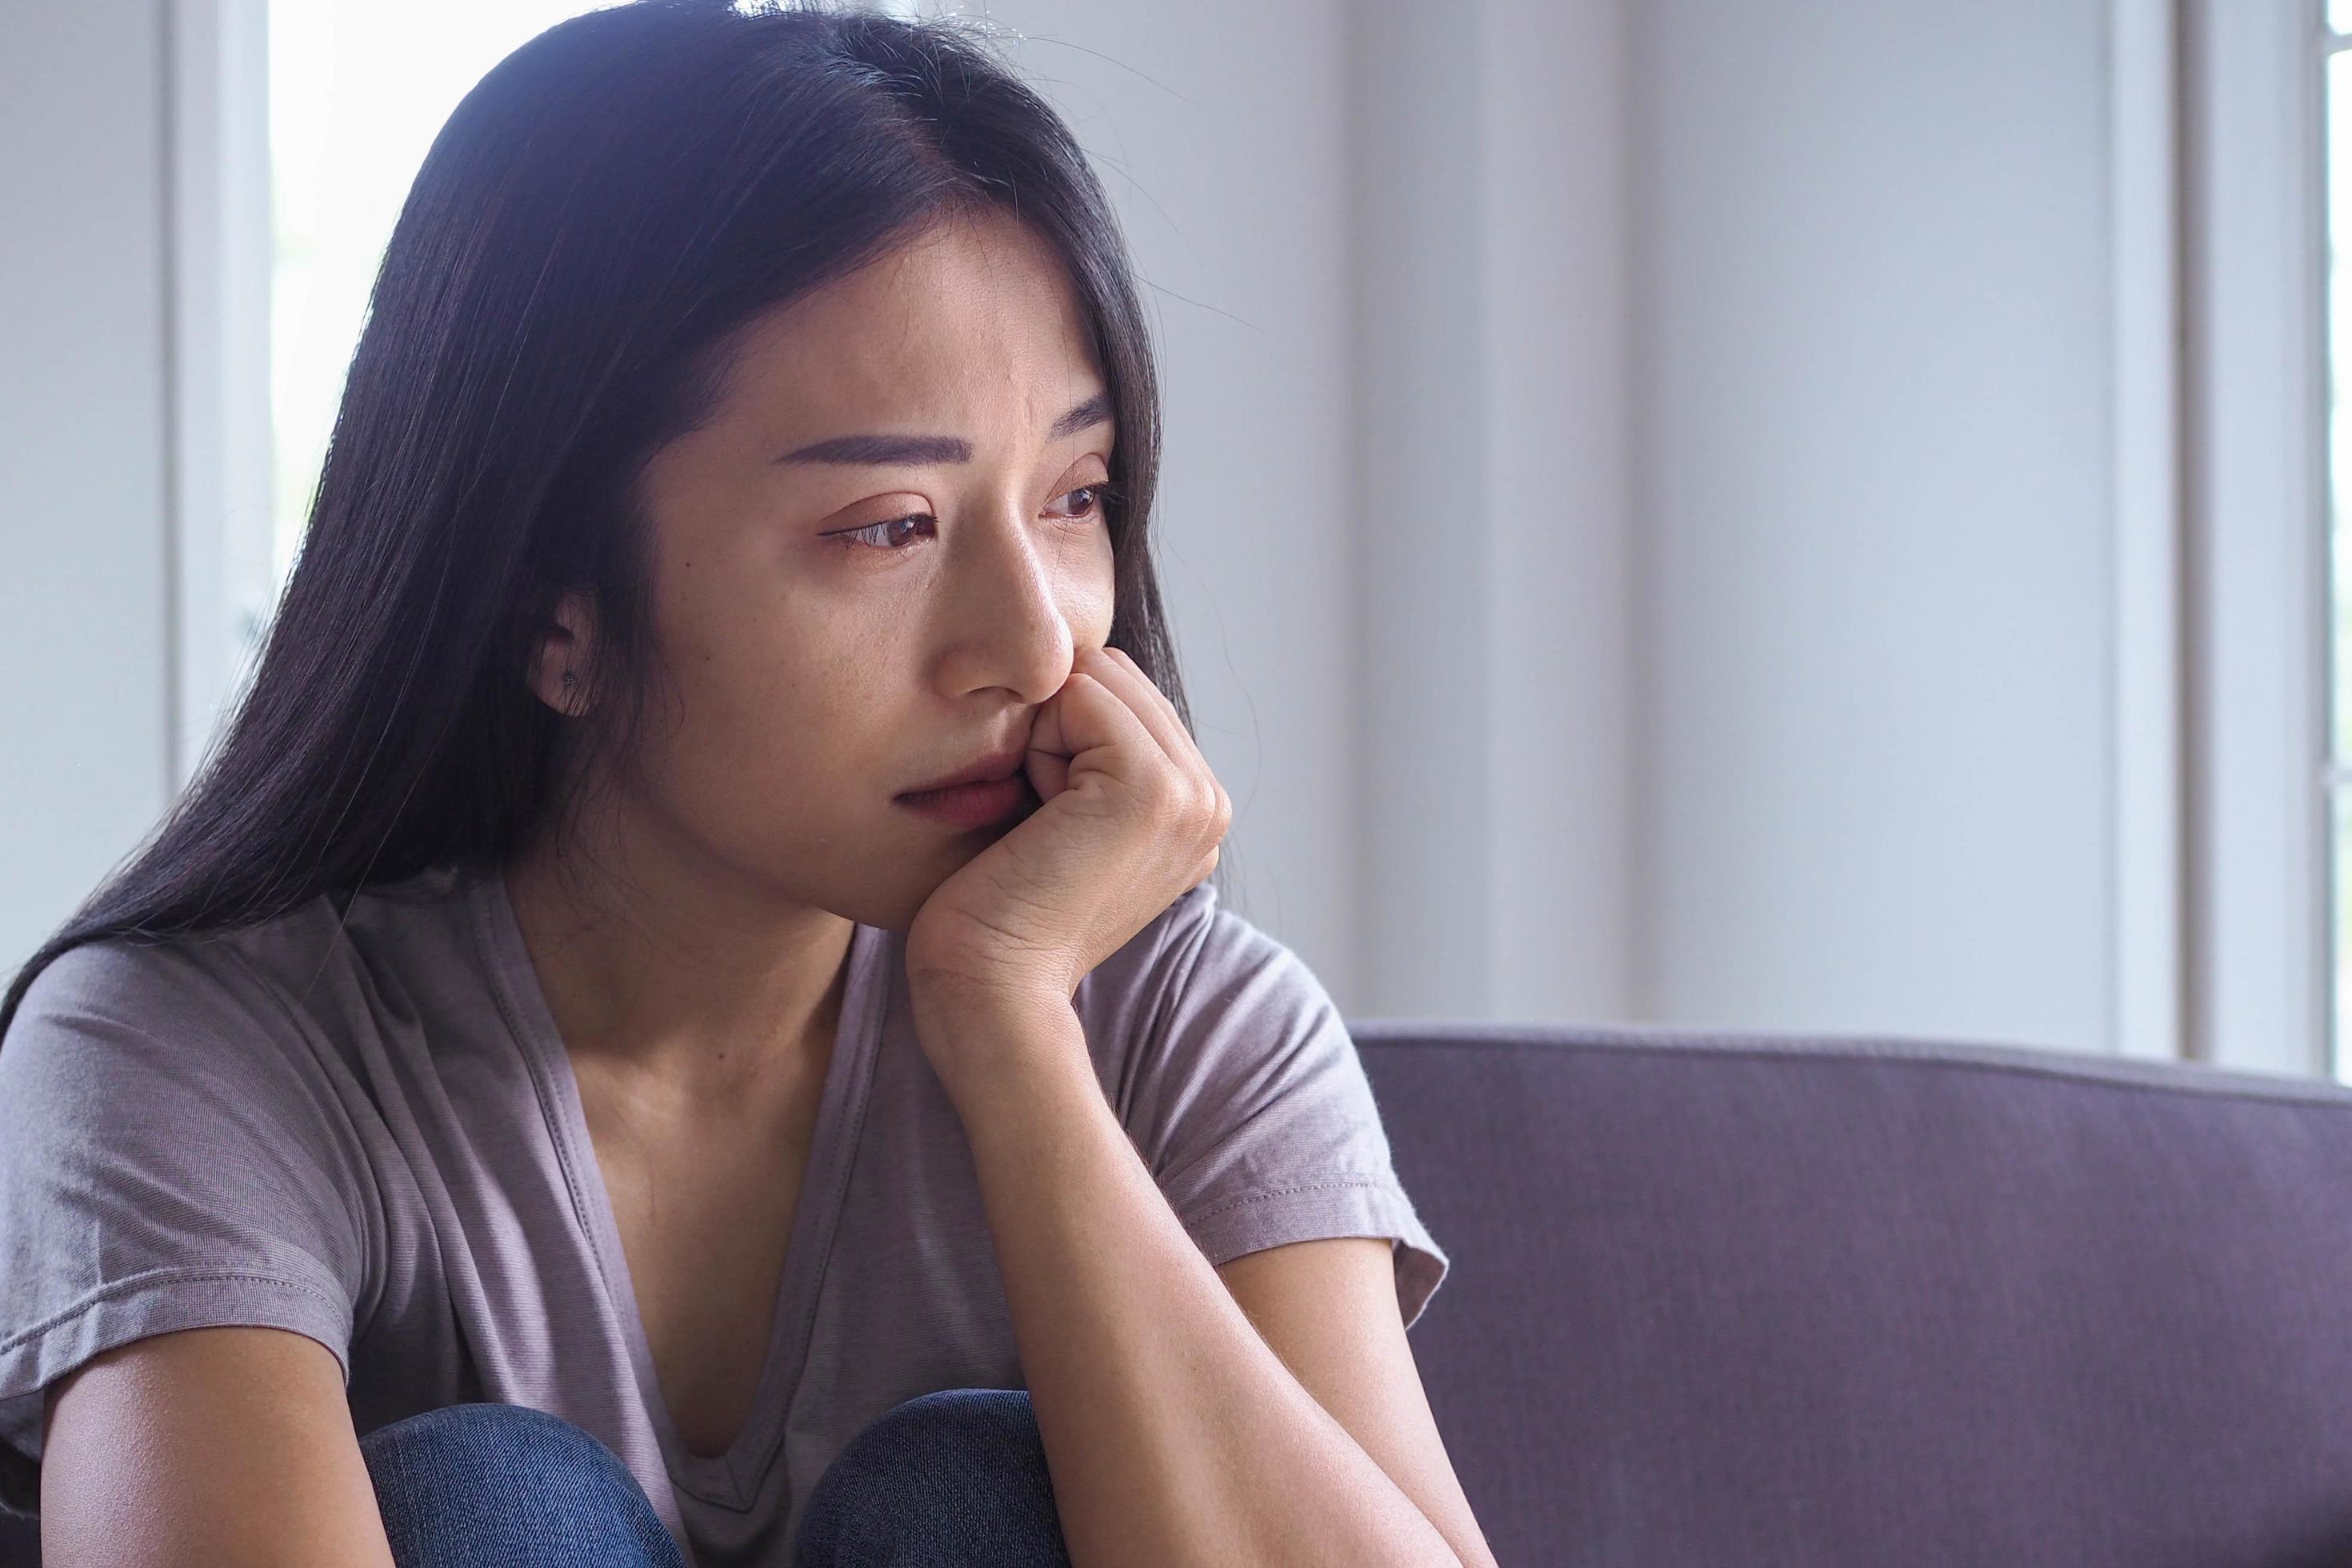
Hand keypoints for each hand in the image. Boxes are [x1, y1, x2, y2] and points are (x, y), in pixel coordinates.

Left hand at [904, 643, 1230, 1026]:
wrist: (992, 988)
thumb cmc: (999, 911)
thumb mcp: (1063, 819)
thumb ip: (1091, 755)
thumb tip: (1070, 670)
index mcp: (1195, 811)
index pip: (1121, 696)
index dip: (1060, 739)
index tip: (1048, 825)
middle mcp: (1209, 802)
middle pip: (1114, 678)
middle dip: (1057, 730)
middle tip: (1043, 826)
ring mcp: (1193, 796)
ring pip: (1098, 682)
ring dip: (1048, 739)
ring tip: (1045, 826)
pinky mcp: (1155, 789)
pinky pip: (1082, 696)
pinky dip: (1041, 748)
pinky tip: (1042, 822)